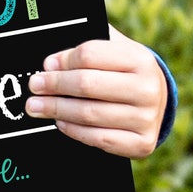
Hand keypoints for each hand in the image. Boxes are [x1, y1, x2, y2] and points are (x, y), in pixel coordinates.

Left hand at [25, 26, 167, 158]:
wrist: (158, 103)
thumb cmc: (126, 74)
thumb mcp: (116, 52)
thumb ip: (89, 49)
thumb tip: (51, 62)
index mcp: (140, 59)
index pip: (90, 55)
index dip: (63, 61)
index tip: (46, 67)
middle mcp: (147, 88)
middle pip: (86, 84)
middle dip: (54, 85)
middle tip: (34, 86)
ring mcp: (146, 117)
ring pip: (88, 113)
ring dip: (56, 109)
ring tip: (36, 106)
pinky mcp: (141, 142)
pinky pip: (97, 138)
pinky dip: (73, 130)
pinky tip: (60, 122)